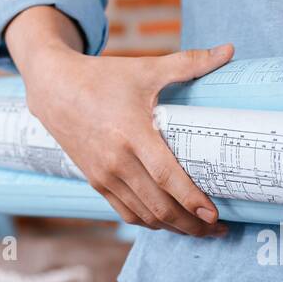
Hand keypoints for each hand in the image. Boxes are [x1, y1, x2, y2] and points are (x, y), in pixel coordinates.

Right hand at [19, 35, 233, 236]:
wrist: (53, 88)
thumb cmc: (103, 77)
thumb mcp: (146, 69)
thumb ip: (189, 63)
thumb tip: (229, 51)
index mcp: (132, 133)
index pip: (167, 176)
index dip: (191, 199)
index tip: (214, 215)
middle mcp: (116, 161)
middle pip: (159, 206)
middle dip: (191, 224)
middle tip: (217, 229)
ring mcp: (104, 175)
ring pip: (144, 216)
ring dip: (173, 228)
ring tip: (200, 230)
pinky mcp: (96, 182)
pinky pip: (126, 213)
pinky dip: (150, 223)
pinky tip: (170, 223)